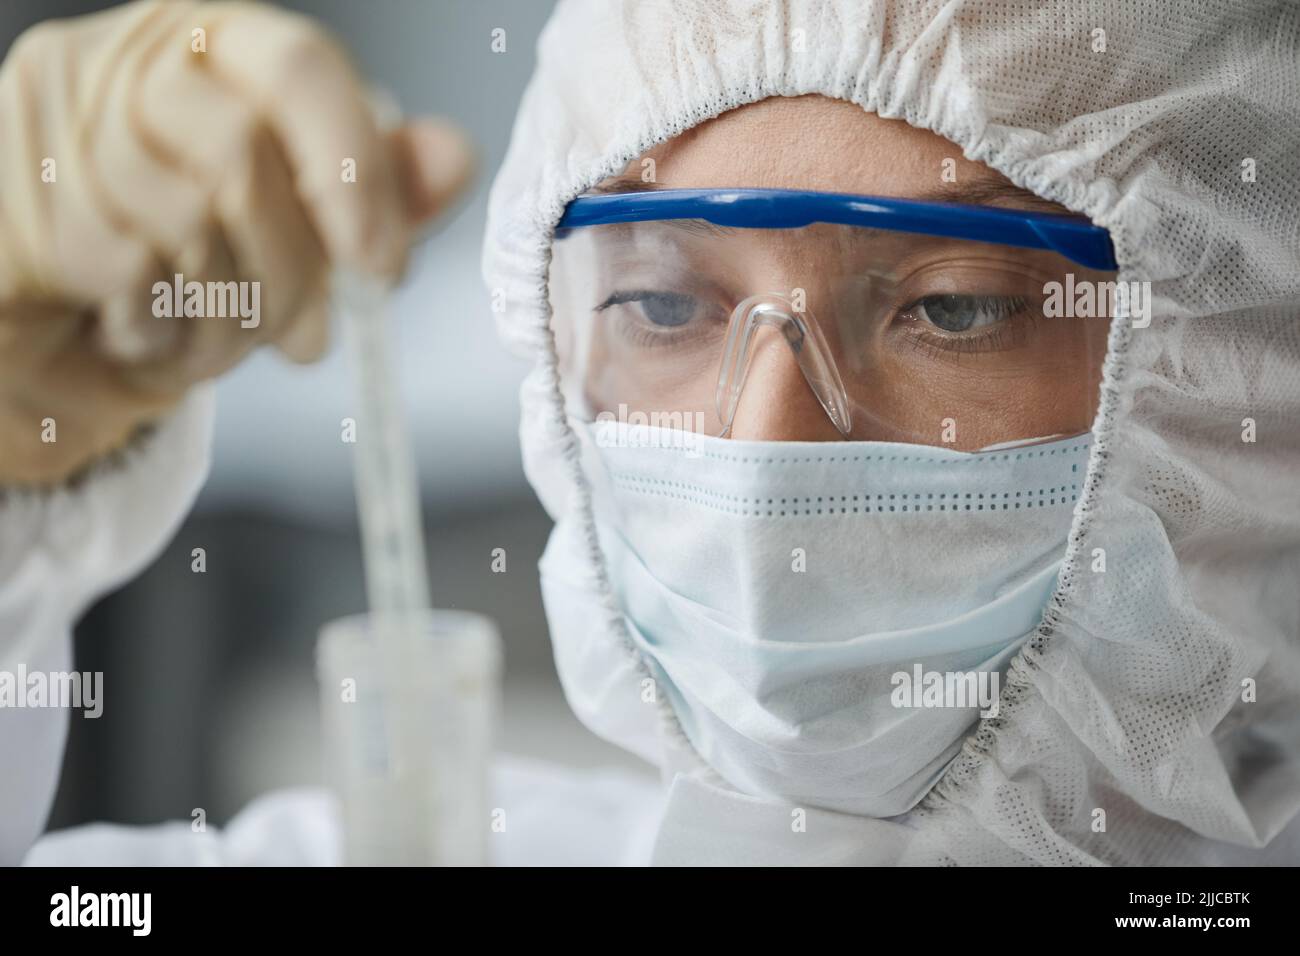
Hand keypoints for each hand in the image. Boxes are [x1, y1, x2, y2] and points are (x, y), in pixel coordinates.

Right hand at [0, 0, 473, 483]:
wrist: (69, 313)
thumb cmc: (190, 251)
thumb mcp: (300, 221)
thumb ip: (376, 189)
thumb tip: (454, 156)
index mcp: (214, 45)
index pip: (298, 68)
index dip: (354, 172)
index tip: (383, 268)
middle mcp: (129, 63)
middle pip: (243, 160)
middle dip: (292, 275)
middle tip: (307, 335)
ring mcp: (60, 124)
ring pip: (187, 226)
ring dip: (232, 318)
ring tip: (230, 342)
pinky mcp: (22, 203)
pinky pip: (128, 279)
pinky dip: (168, 335)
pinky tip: (163, 338)